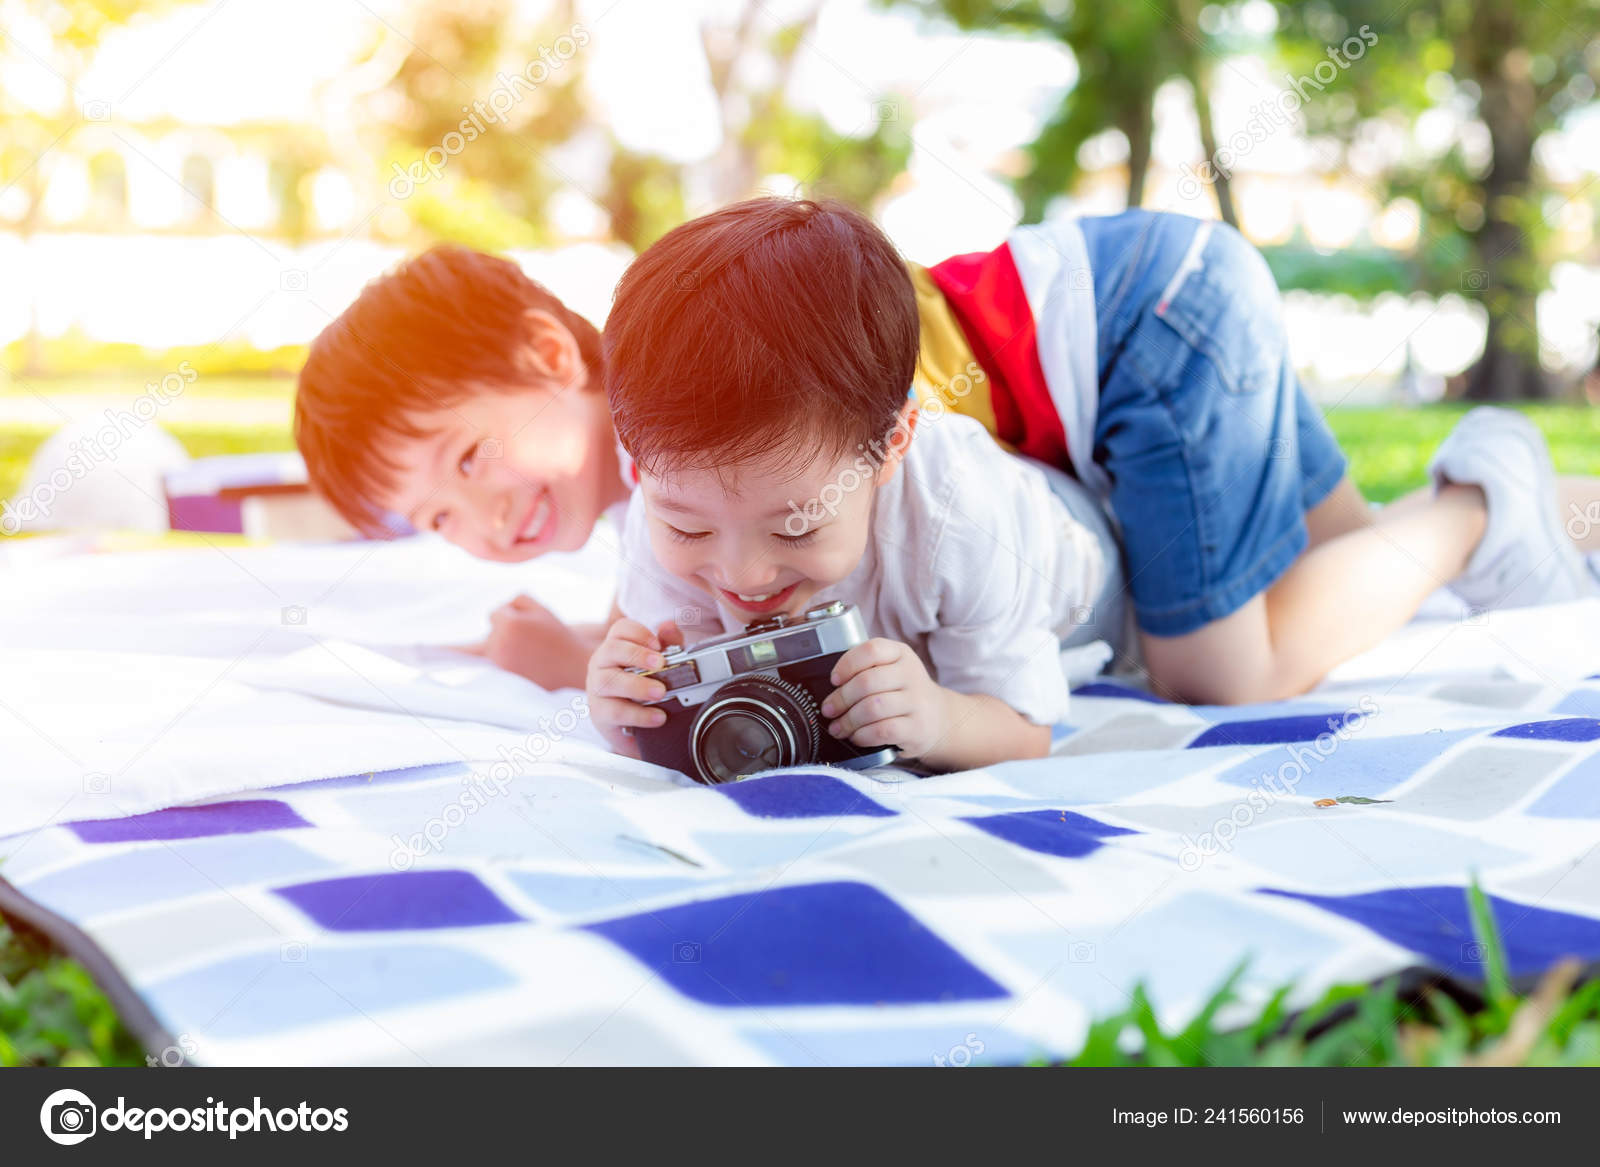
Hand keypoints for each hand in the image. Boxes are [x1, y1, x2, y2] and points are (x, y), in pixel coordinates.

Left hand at [479, 594, 590, 690]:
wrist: (571, 665)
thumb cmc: (557, 634)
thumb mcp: (540, 608)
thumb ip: (517, 600)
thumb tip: (500, 610)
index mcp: (509, 623)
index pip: (494, 614)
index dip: (511, 616)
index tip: (528, 623)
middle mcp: (500, 643)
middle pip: (490, 632)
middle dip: (504, 632)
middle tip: (529, 638)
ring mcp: (500, 662)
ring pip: (490, 649)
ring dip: (502, 647)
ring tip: (527, 650)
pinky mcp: (503, 677)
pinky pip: (496, 664)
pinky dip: (505, 661)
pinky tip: (523, 661)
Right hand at [586, 617, 683, 756]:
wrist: (631, 726)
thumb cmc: (642, 687)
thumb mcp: (659, 665)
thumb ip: (668, 645)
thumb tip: (668, 626)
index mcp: (616, 647)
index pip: (620, 629)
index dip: (639, 633)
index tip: (658, 645)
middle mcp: (601, 663)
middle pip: (612, 650)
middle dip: (637, 655)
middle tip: (661, 664)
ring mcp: (596, 688)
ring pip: (608, 681)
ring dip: (637, 686)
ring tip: (661, 692)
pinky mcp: (599, 713)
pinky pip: (615, 711)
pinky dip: (639, 715)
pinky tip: (659, 716)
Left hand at [820, 638, 946, 759]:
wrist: (937, 718)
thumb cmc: (902, 693)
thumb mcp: (891, 671)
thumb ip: (865, 670)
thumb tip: (829, 689)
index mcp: (901, 654)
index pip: (871, 650)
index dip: (847, 664)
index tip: (834, 680)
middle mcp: (911, 674)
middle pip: (867, 682)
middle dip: (841, 699)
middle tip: (829, 710)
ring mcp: (916, 702)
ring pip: (872, 708)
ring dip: (848, 721)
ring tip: (838, 727)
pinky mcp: (917, 728)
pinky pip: (882, 731)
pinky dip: (862, 736)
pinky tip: (856, 737)